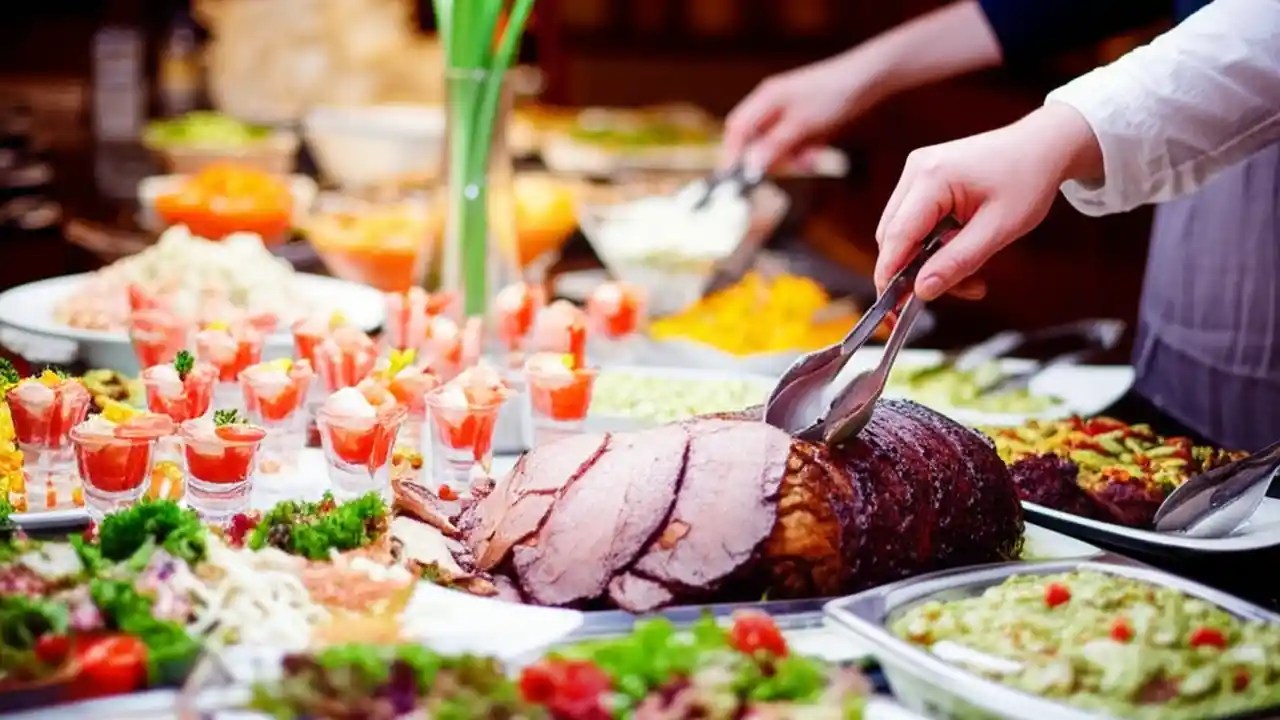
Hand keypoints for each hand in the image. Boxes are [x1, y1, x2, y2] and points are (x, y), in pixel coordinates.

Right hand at [722, 53, 882, 171]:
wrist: (868, 79)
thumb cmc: (833, 95)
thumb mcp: (801, 125)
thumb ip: (773, 145)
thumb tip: (749, 166)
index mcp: (764, 99)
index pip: (736, 128)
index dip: (733, 153)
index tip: (736, 177)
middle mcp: (771, 104)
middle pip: (755, 139)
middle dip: (768, 158)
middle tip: (785, 169)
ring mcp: (788, 111)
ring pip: (776, 145)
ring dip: (790, 157)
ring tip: (809, 159)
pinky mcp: (803, 119)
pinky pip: (793, 143)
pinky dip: (802, 152)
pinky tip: (816, 154)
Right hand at [874, 103, 1103, 300]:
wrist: (1043, 145)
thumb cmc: (1028, 179)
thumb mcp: (999, 229)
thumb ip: (957, 262)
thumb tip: (922, 291)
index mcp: (932, 177)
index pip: (896, 236)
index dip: (891, 276)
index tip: (893, 310)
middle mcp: (916, 170)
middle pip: (893, 236)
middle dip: (916, 272)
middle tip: (955, 293)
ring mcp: (917, 172)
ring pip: (902, 233)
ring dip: (927, 261)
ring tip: (970, 277)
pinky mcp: (923, 179)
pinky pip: (914, 222)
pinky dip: (932, 245)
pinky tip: (961, 252)